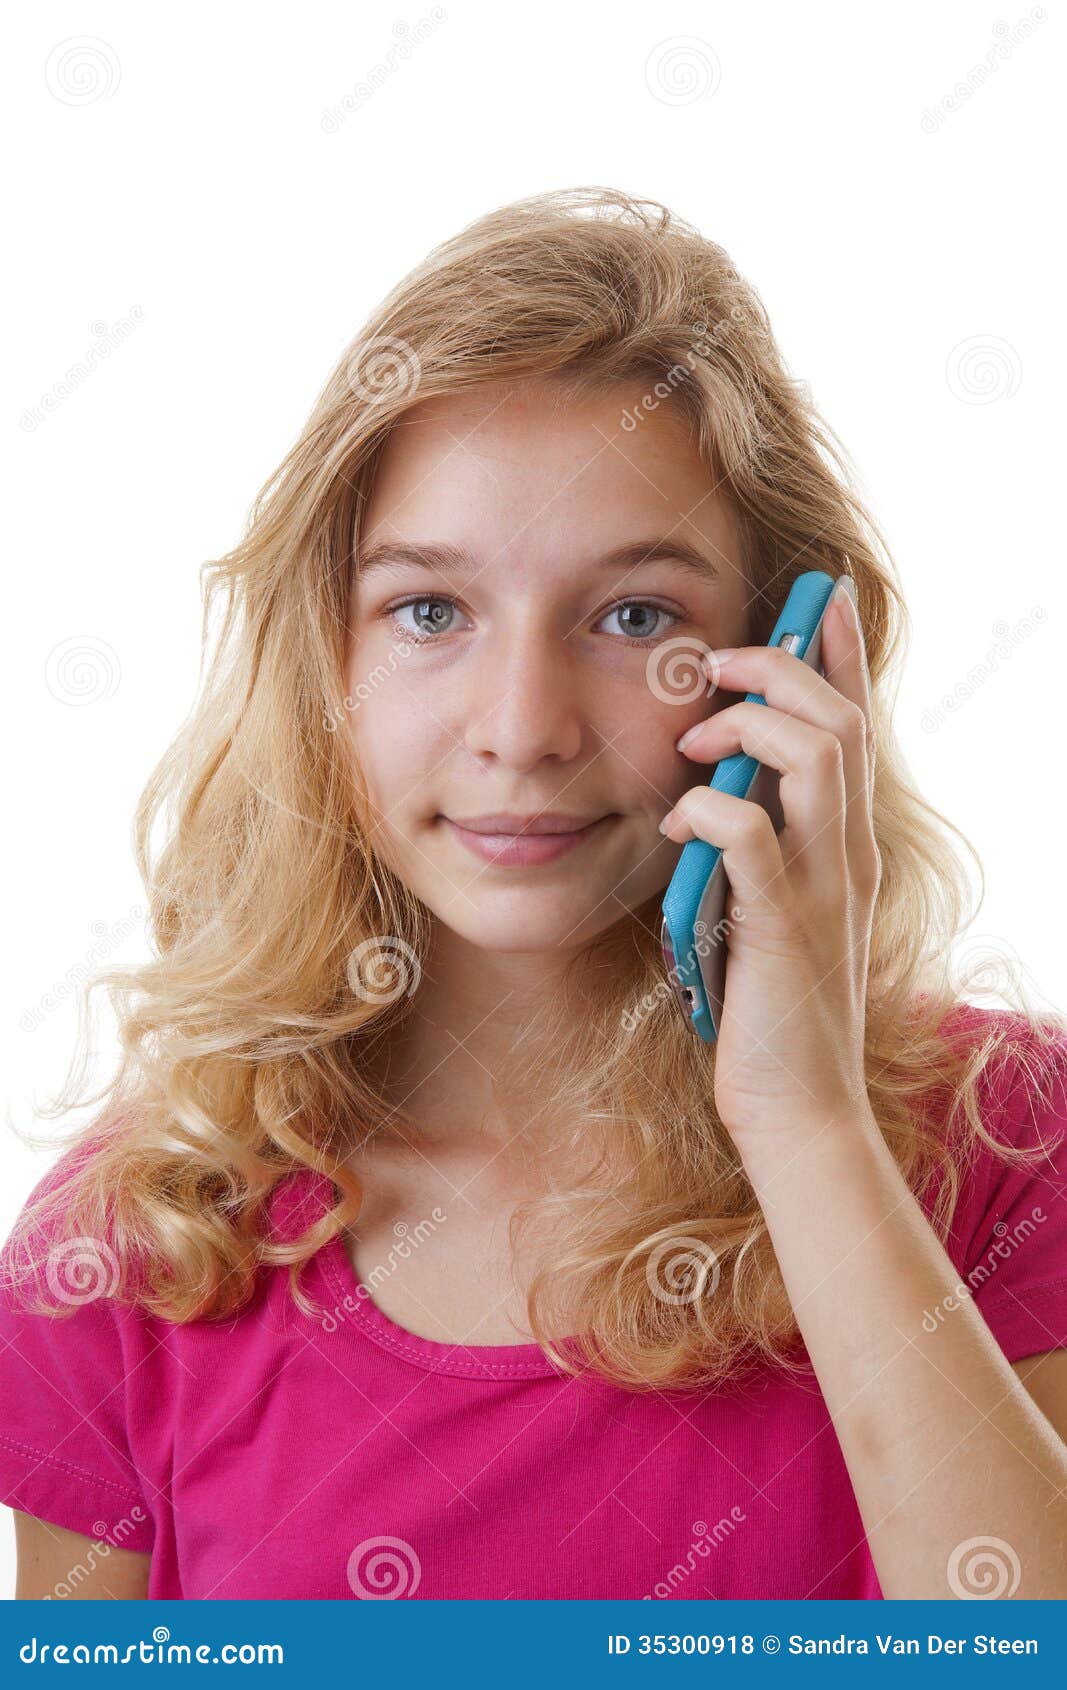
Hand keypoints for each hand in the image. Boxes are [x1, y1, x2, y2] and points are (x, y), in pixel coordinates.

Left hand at [658, 580, 880, 1157]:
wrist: (798, 1108)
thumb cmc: (769, 1009)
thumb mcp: (768, 909)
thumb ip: (757, 850)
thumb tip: (710, 794)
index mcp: (846, 846)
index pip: (856, 726)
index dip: (839, 656)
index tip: (817, 597)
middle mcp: (849, 856)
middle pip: (839, 721)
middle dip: (780, 670)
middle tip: (718, 669)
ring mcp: (824, 890)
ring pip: (817, 759)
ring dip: (749, 730)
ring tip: (692, 741)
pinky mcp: (784, 928)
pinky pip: (754, 838)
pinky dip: (709, 813)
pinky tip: (674, 826)